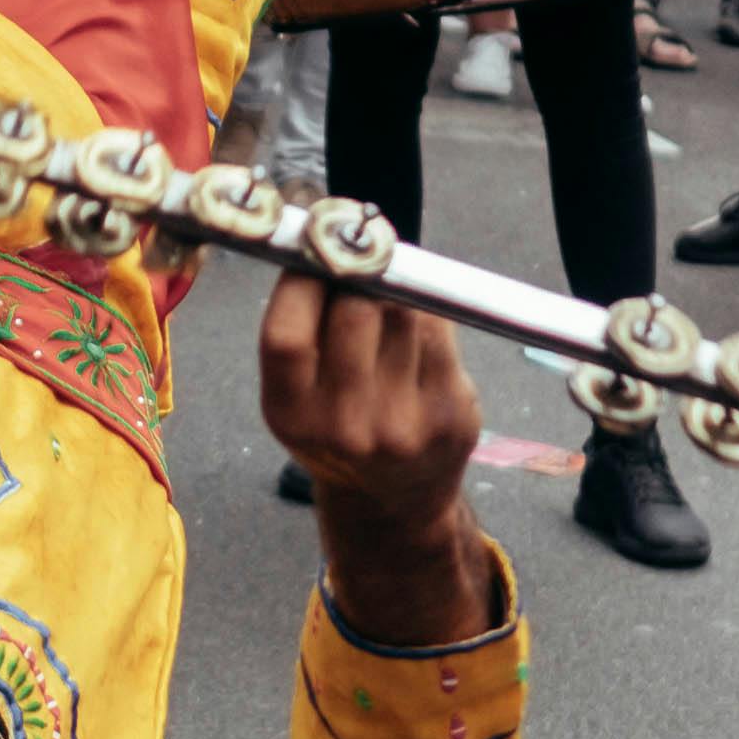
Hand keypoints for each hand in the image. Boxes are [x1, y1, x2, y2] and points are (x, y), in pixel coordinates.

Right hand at [257, 273, 490, 649]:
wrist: (393, 500)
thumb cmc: (339, 430)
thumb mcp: (296, 398)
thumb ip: (301, 330)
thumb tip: (323, 238)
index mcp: (290, 415)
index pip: (287, 334)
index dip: (301, 281)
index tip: (312, 250)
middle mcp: (345, 425)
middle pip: (357, 311)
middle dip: (357, 274)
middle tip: (357, 263)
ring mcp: (404, 422)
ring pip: (405, 312)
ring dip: (395, 290)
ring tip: (386, 299)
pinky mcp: (451, 412)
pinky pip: (441, 332)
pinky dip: (428, 313)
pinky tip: (418, 325)